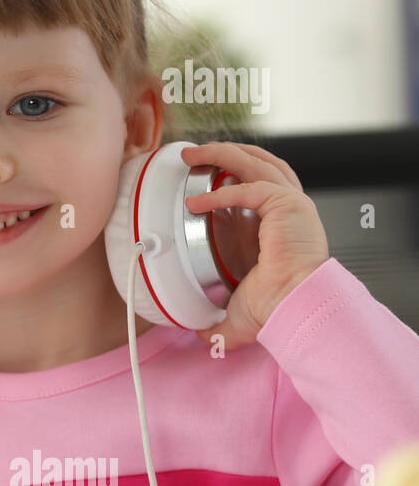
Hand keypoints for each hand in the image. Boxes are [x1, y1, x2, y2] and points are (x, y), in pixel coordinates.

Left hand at [180, 141, 329, 349]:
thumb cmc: (275, 307)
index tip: (203, 172)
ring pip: (257, 163)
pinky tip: (196, 202)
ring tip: (192, 154)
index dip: (233, 173)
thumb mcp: (237, 310)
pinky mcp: (288, 205)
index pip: (259, 185)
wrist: (293, 307)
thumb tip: (200, 333)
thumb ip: (218, 320)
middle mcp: (289, 209)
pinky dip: (221, 193)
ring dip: (223, 154)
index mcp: (278, 225)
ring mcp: (292, 203)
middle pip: (260, 163)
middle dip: (226, 152)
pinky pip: (249, 188)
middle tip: (193, 153)